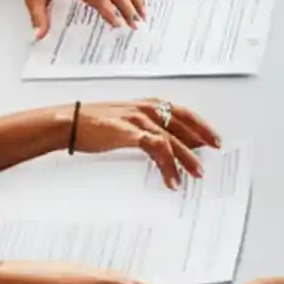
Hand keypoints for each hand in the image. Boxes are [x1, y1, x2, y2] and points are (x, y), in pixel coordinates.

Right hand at [65, 99, 221, 188]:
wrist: (68, 123)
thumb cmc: (95, 124)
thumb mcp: (129, 123)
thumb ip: (150, 130)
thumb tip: (172, 144)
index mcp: (149, 105)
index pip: (184, 113)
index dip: (202, 125)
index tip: (214, 138)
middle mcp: (147, 109)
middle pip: (184, 123)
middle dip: (202, 139)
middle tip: (215, 152)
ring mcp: (138, 120)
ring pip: (172, 140)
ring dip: (186, 159)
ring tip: (195, 174)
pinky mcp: (128, 132)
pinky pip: (156, 149)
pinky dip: (167, 165)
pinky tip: (171, 178)